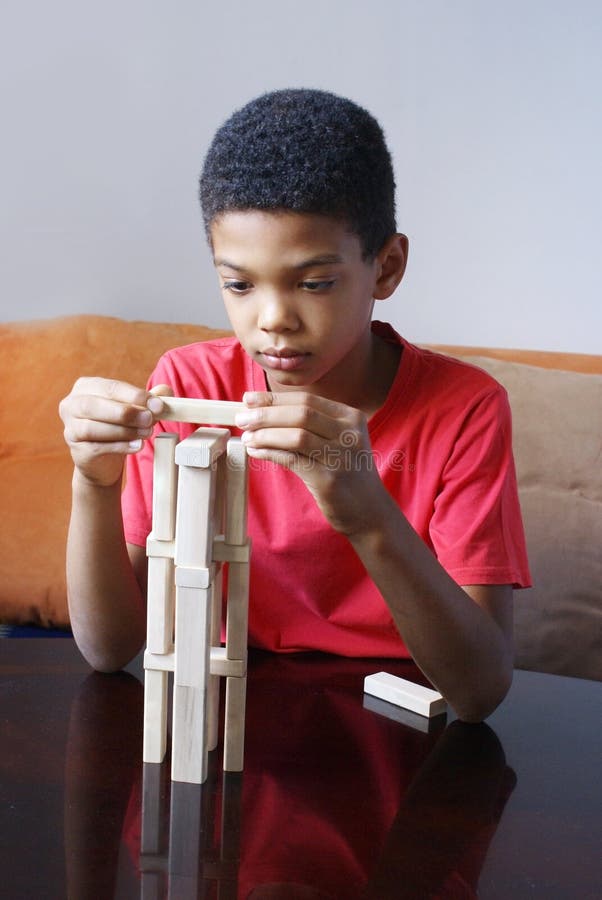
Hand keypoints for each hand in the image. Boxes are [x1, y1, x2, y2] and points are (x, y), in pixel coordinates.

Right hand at [59, 378, 170, 486]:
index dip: (135, 395)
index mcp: (85, 387)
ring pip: (93, 427)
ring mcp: (70, 428)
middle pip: (95, 405)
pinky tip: (137, 445)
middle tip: (149, 418)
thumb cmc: (117, 427)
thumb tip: (166, 391)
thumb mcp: (134, 409)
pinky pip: (97, 447)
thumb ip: (148, 399)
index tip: (157, 405)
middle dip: (126, 412)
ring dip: (124, 430)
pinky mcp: (77, 450)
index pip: (110, 387)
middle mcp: (71, 405)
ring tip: (146, 433)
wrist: (104, 461)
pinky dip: (120, 446)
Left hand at [235, 391, 387, 533]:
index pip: (307, 399)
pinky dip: (270, 453)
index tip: (249, 399)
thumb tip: (266, 411)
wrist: (369, 511)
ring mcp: (341, 456)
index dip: (274, 398)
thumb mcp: (339, 440)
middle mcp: (349, 433)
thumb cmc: (346, 473)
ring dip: (265, 434)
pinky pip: (293, 460)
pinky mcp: (329, 480)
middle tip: (242, 417)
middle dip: (265, 414)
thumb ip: (313, 424)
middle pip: (300, 414)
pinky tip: (255, 452)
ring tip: (247, 436)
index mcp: (350, 417)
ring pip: (296, 436)